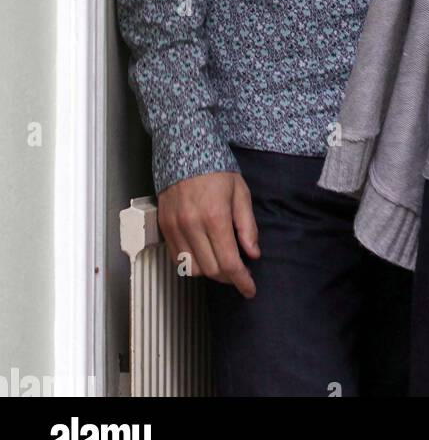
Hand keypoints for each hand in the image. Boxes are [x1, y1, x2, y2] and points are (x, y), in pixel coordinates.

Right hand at [157, 170, 260, 297]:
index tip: (250, 290)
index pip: (229, 262)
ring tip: (222, 263)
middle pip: (211, 270)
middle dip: (229, 278)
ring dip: (210, 272)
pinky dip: (192, 263)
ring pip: (192, 269)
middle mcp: (192, 225)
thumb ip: (247, 226)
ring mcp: (175, 227)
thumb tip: (253, 253)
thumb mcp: (241, 192)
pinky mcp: (164, 228)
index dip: (242, 281)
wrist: (185, 150)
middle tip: (240, 275)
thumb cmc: (216, 169)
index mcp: (215, 217)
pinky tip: (204, 255)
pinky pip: (177, 259)